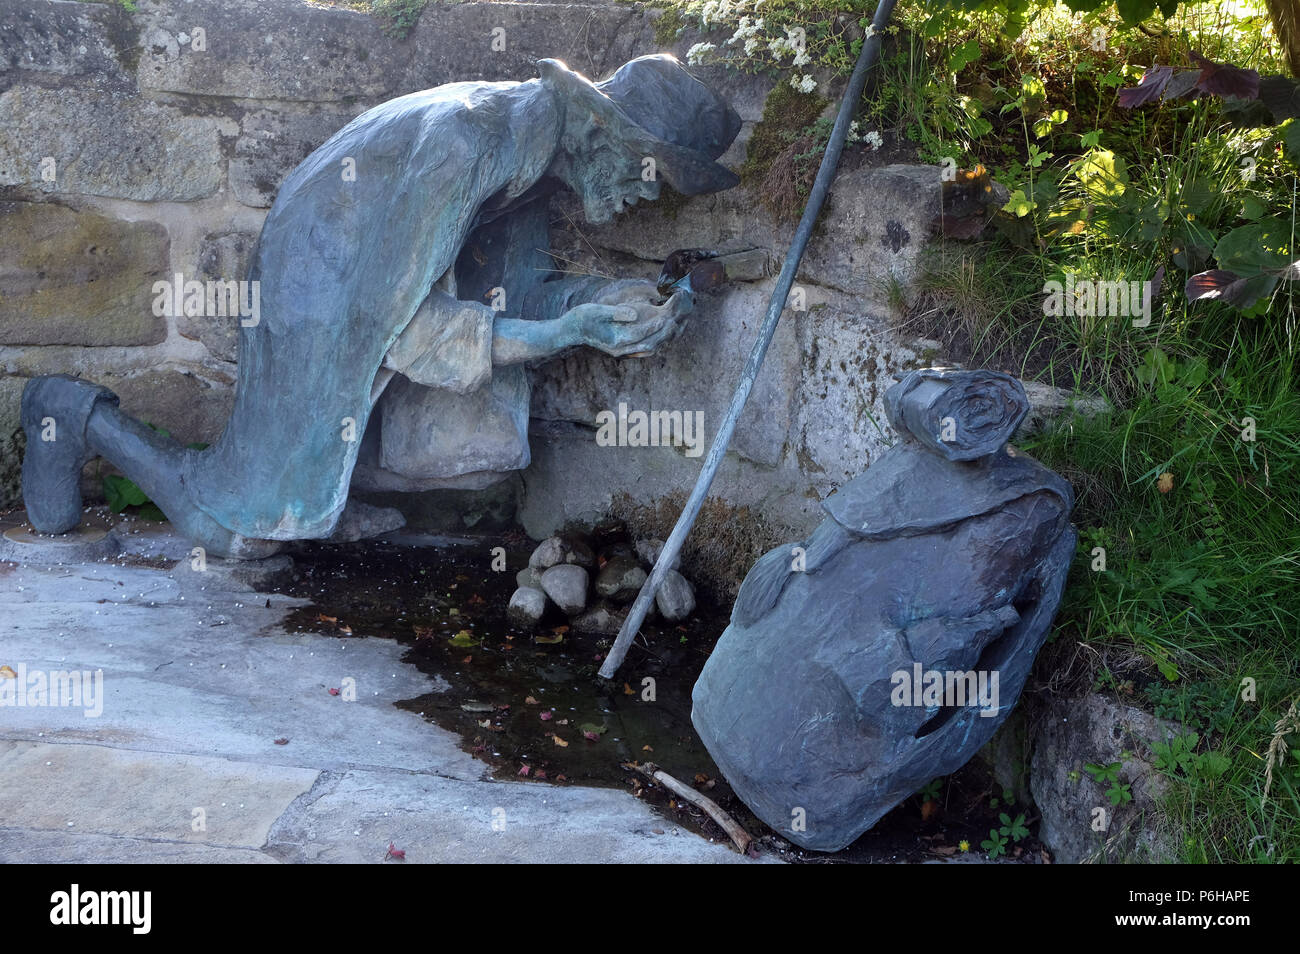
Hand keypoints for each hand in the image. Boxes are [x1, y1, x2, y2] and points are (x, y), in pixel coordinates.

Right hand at [565, 288, 692, 357]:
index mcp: (614, 340)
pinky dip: (656, 341)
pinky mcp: (623, 350)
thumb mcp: (595, 311)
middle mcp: (621, 349)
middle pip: (649, 343)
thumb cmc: (582, 319)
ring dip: (663, 337)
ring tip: (676, 324)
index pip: (640, 333)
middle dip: (664, 331)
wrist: (571, 332)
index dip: (655, 323)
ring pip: (649, 348)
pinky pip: (645, 349)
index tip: (667, 313)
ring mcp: (622, 351)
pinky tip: (663, 333)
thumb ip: (615, 313)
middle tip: (677, 318)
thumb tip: (634, 313)